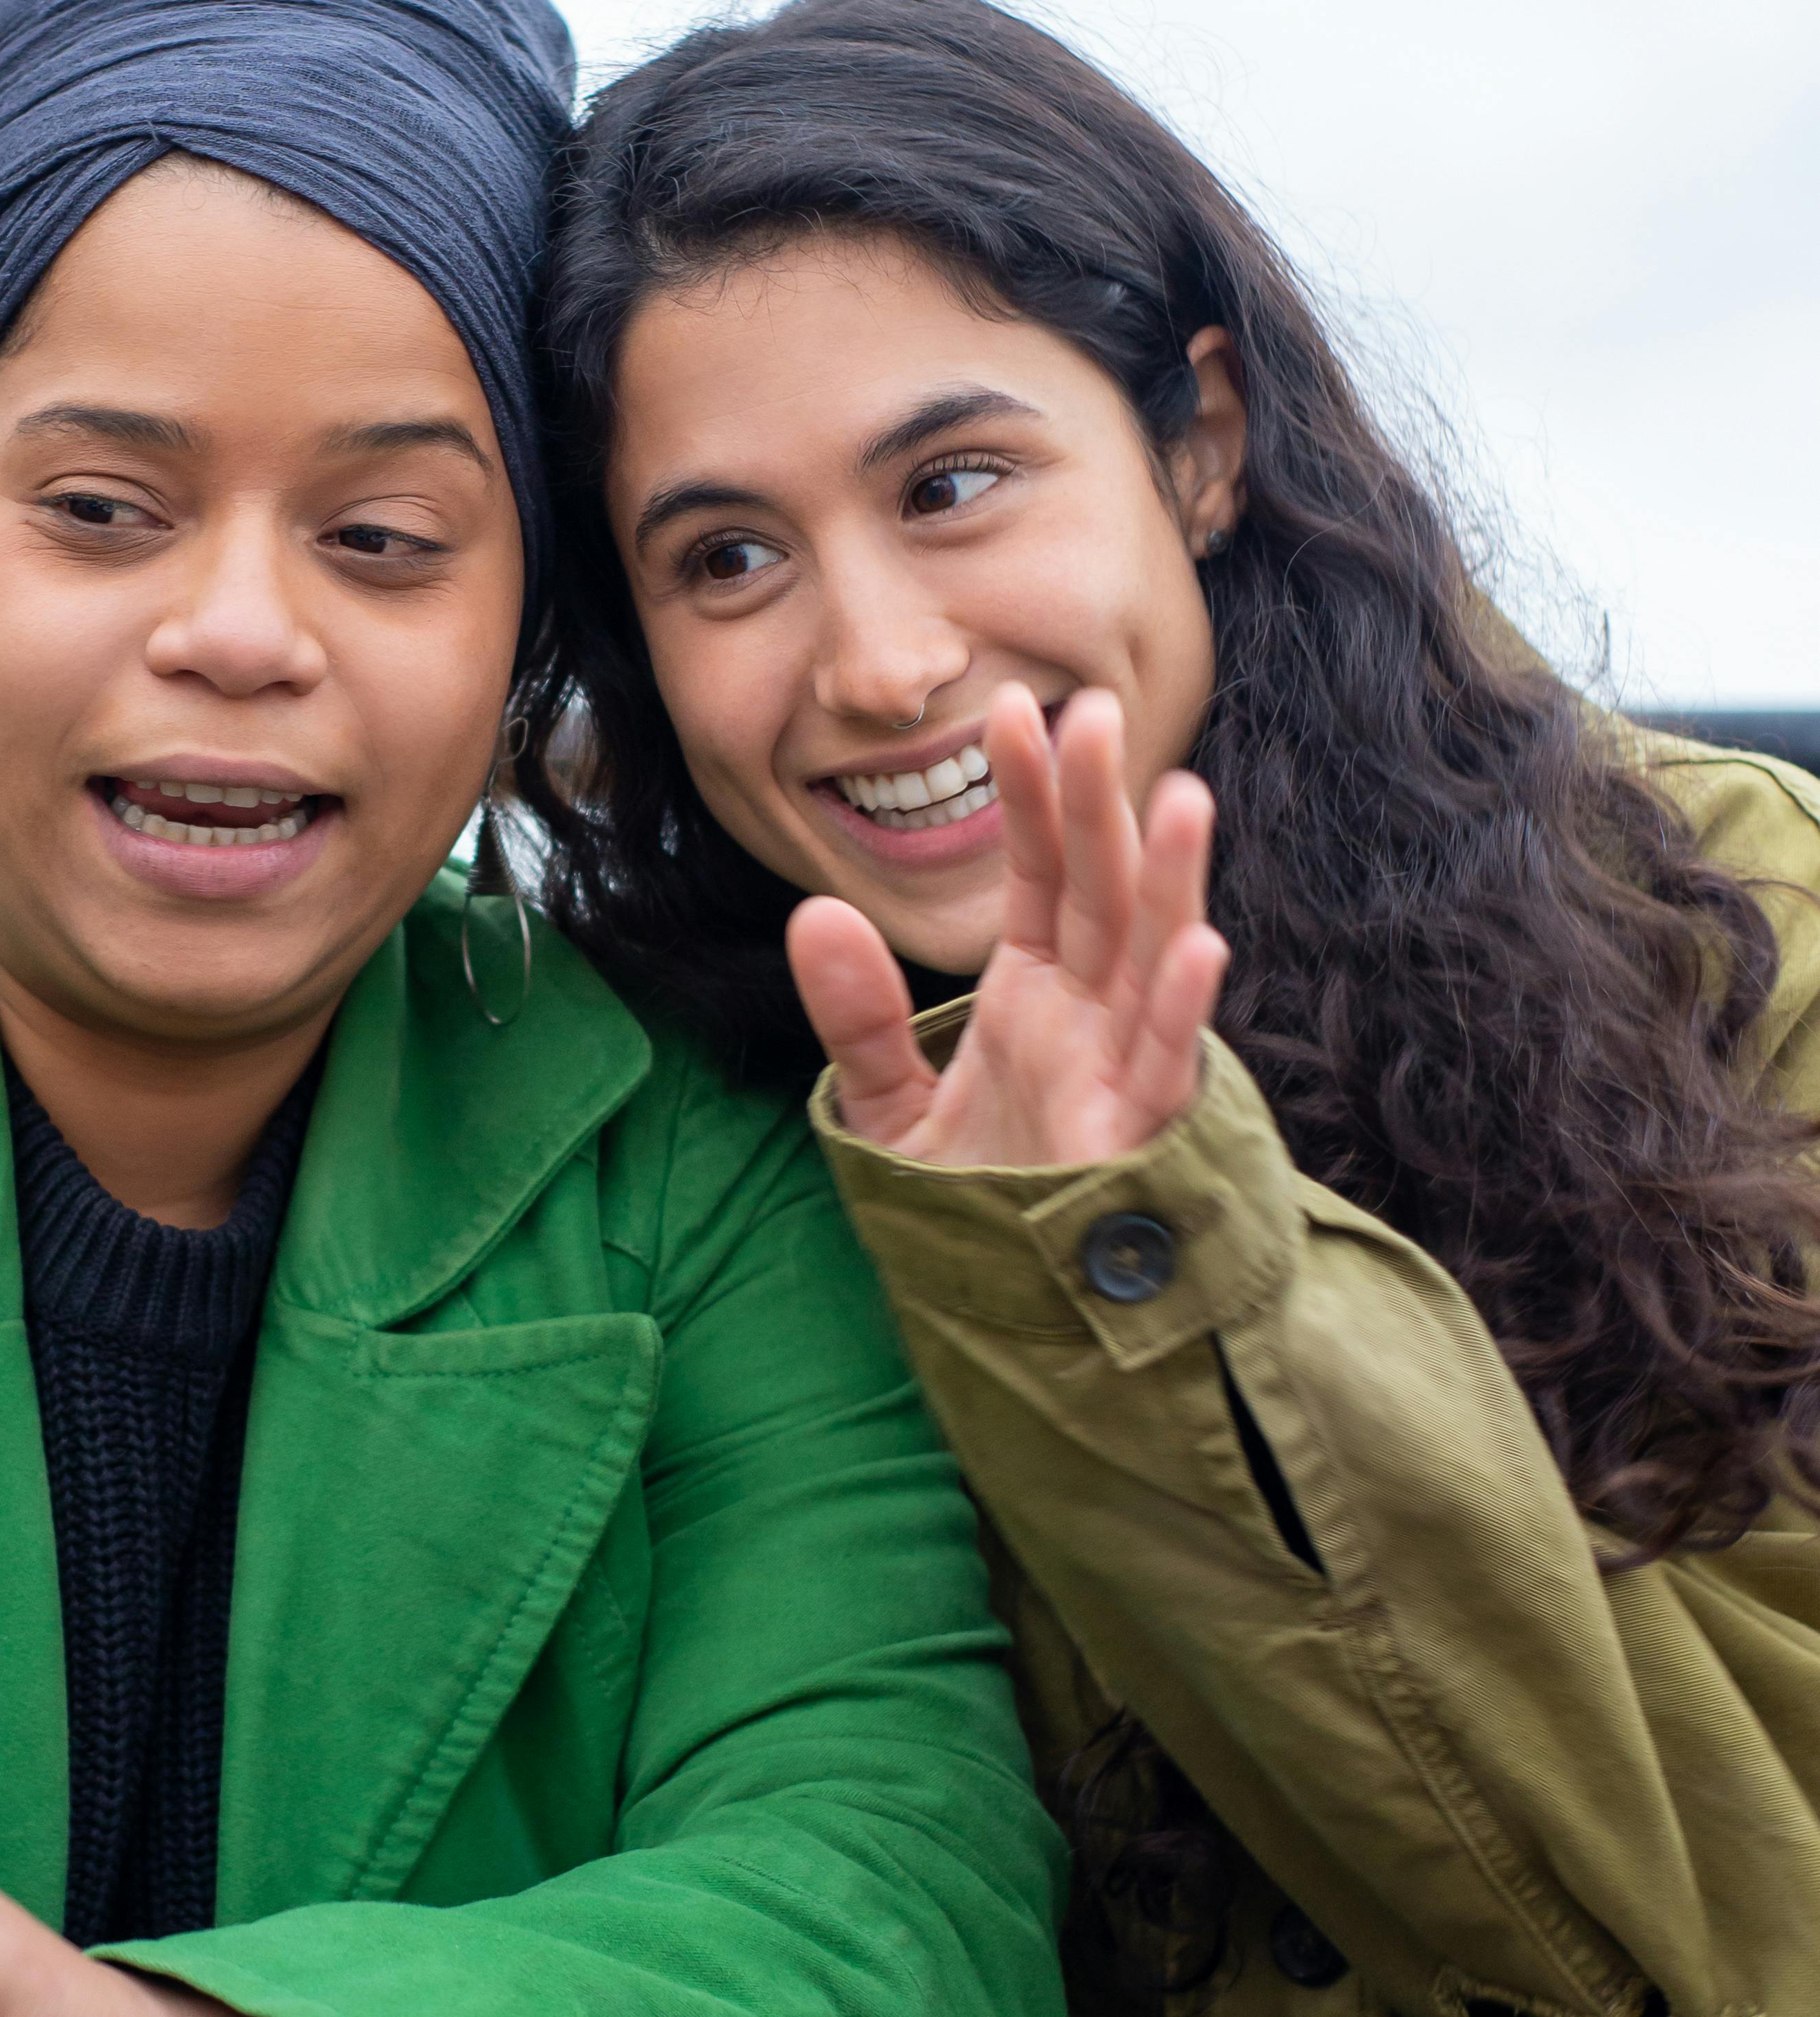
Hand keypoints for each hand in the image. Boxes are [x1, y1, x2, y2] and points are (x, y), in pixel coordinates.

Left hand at [789, 684, 1228, 1169]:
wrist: (1009, 1307)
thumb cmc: (973, 1199)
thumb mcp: (885, 1103)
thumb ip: (855, 1014)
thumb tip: (816, 912)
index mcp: (1038, 992)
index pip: (1040, 872)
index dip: (1030, 795)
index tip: (1009, 712)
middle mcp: (1090, 1017)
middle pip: (1101, 891)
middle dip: (1098, 806)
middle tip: (1090, 709)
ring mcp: (1120, 1071)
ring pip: (1153, 958)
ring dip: (1168, 880)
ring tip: (1180, 793)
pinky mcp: (1136, 1139)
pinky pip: (1167, 1067)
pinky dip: (1183, 1009)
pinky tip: (1201, 947)